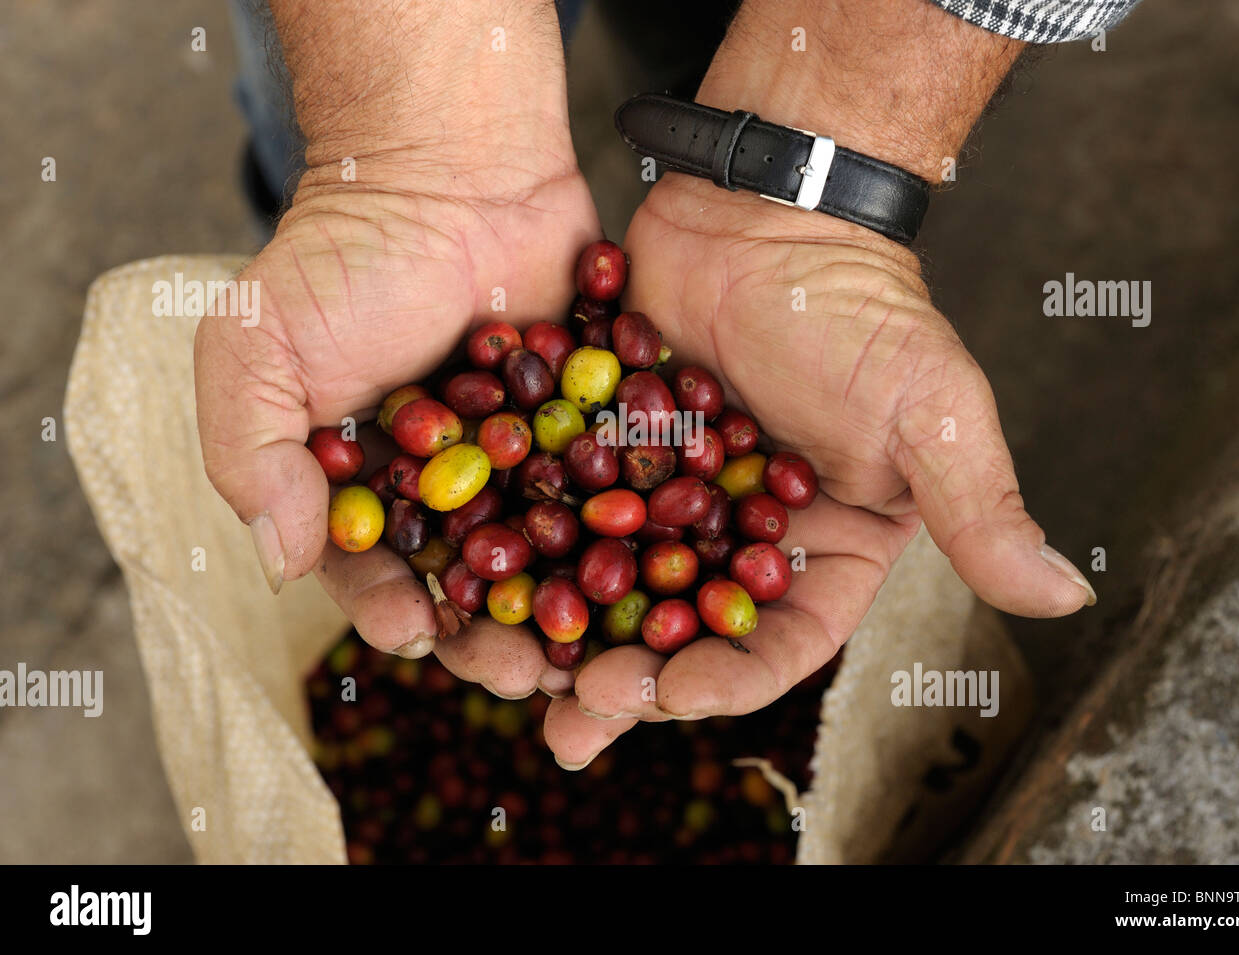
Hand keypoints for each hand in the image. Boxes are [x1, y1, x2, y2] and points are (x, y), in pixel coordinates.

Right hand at [196, 0, 597, 696]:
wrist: (452, 170)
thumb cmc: (344, 258)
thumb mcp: (257, 348)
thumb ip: (252, 453)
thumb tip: (279, 563)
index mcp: (367, 486)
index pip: (373, 569)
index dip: (392, 607)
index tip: (416, 631)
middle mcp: (449, 487)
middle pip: (474, 580)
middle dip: (497, 633)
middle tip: (529, 671)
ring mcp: (527, 461)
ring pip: (550, 554)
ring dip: (572, 606)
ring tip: (600, 650)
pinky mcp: (593, 427)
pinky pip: (612, 489)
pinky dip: (632, 532)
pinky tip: (655, 573)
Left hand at [545, 174, 1095, 765]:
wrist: (766, 210)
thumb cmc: (861, 310)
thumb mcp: (934, 413)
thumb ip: (983, 510)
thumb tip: (1068, 601)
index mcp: (825, 552)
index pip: (779, 642)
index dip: (726, 678)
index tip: (668, 697)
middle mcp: (745, 543)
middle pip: (686, 634)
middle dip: (630, 682)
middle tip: (571, 716)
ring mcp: (670, 502)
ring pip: (613, 589)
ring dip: (565, 637)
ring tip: (505, 674)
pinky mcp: (608, 457)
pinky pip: (560, 514)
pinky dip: (523, 550)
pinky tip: (473, 582)